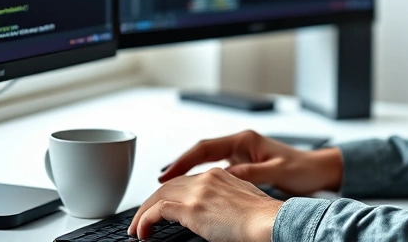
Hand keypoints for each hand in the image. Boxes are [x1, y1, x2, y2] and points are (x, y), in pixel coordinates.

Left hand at [128, 167, 282, 241]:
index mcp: (220, 174)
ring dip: (143, 214)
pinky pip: (158, 211)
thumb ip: (224, 201)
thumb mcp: (242, 202)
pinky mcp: (192, 208)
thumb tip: (214, 215)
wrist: (270, 222)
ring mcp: (199, 191)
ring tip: (137, 230)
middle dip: (150, 203)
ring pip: (158, 196)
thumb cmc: (263, 219)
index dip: (169, 194)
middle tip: (141, 220)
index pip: (185, 181)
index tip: (159, 208)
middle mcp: (207, 178)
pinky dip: (145, 221)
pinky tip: (143, 233)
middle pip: (168, 185)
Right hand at [159, 130, 342, 195]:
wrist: (320, 171)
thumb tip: (226, 175)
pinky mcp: (243, 166)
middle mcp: (240, 144)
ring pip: (205, 163)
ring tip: (166, 187)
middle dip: (178, 166)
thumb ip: (251, 172)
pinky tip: (191, 192)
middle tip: (158, 182)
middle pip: (200, 153)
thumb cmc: (303, 169)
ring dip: (187, 173)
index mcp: (245, 140)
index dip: (183, 161)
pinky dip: (200, 180)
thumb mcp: (277, 171)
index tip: (166, 174)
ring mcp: (241, 154)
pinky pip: (214, 171)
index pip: (205, 148)